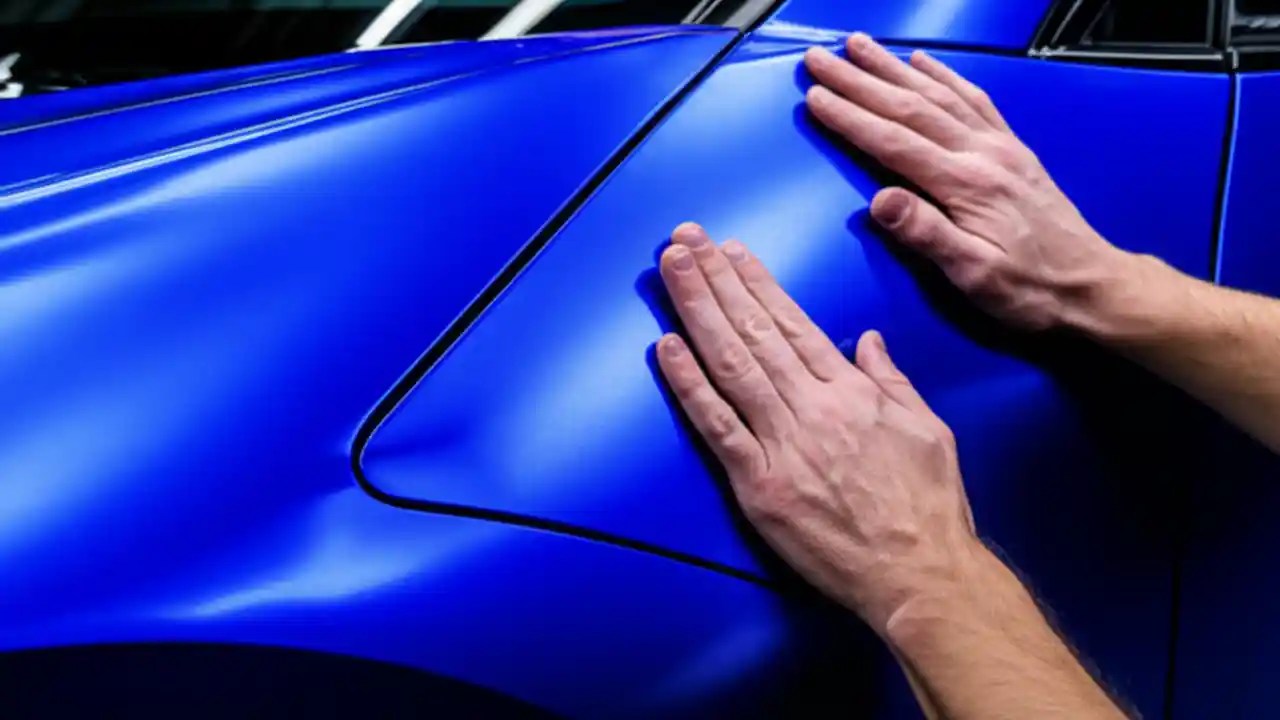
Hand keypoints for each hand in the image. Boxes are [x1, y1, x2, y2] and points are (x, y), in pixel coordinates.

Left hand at [655, 222, 982, 633]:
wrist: (921, 575)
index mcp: (852, 391)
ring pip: (732, 364)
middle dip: (715, 280)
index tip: (730, 250)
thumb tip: (867, 340)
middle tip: (683, 239)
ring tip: (671, 269)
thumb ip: (891, 380)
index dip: (756, 282)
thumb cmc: (929, 507)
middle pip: (755, 331)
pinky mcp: (760, 485)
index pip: (794, 322)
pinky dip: (690, 385)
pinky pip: (718, 427)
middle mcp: (814, 407)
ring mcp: (783, 444)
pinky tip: (666, 347)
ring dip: (697, 311)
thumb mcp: (927, 429)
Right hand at [804, 33, 1132, 330]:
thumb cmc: (1029, 289)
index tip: (815, 96)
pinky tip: (923, 62)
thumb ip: (926, 234)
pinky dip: (944, 76)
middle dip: (859, 80)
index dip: (850, 118)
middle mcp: (982, 153)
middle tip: (818, 58)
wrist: (1091, 286)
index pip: (894, 142)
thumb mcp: (973, 275)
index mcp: (966, 184)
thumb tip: (879, 200)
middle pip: (910, 106)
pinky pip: (974, 100)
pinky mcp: (1013, 149)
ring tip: (859, 46)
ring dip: (893, 68)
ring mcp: (1000, 146)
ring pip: (938, 94)